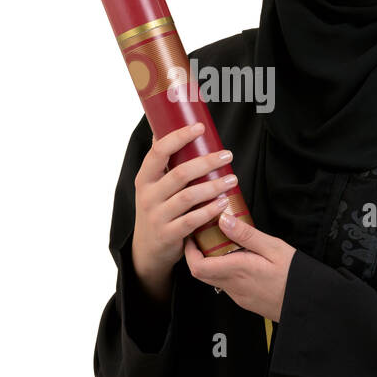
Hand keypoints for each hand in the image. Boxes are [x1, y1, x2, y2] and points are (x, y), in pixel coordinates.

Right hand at [130, 121, 238, 301]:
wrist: (147, 248)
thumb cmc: (156, 209)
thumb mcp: (152, 185)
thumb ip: (160, 161)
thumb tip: (162, 128)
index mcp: (145, 178)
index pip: (159, 152)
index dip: (179, 137)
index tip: (200, 127)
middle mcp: (148, 195)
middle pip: (179, 173)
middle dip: (206, 162)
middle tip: (227, 155)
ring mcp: (157, 216)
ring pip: (188, 197)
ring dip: (213, 186)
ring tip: (232, 179)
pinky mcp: (168, 235)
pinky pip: (191, 221)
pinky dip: (209, 211)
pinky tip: (224, 203)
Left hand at [184, 211, 294, 322]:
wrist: (308, 304)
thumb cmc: (295, 276)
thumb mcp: (274, 247)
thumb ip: (246, 235)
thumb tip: (224, 220)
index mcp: (237, 271)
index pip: (197, 266)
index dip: (189, 251)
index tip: (193, 236)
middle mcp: (234, 286)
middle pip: (201, 273)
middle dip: (197, 254)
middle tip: (205, 236)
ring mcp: (239, 296)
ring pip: (214, 279)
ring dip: (212, 263)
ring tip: (224, 245)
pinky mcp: (246, 301)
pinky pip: (227, 285)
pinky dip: (225, 271)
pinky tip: (240, 260)